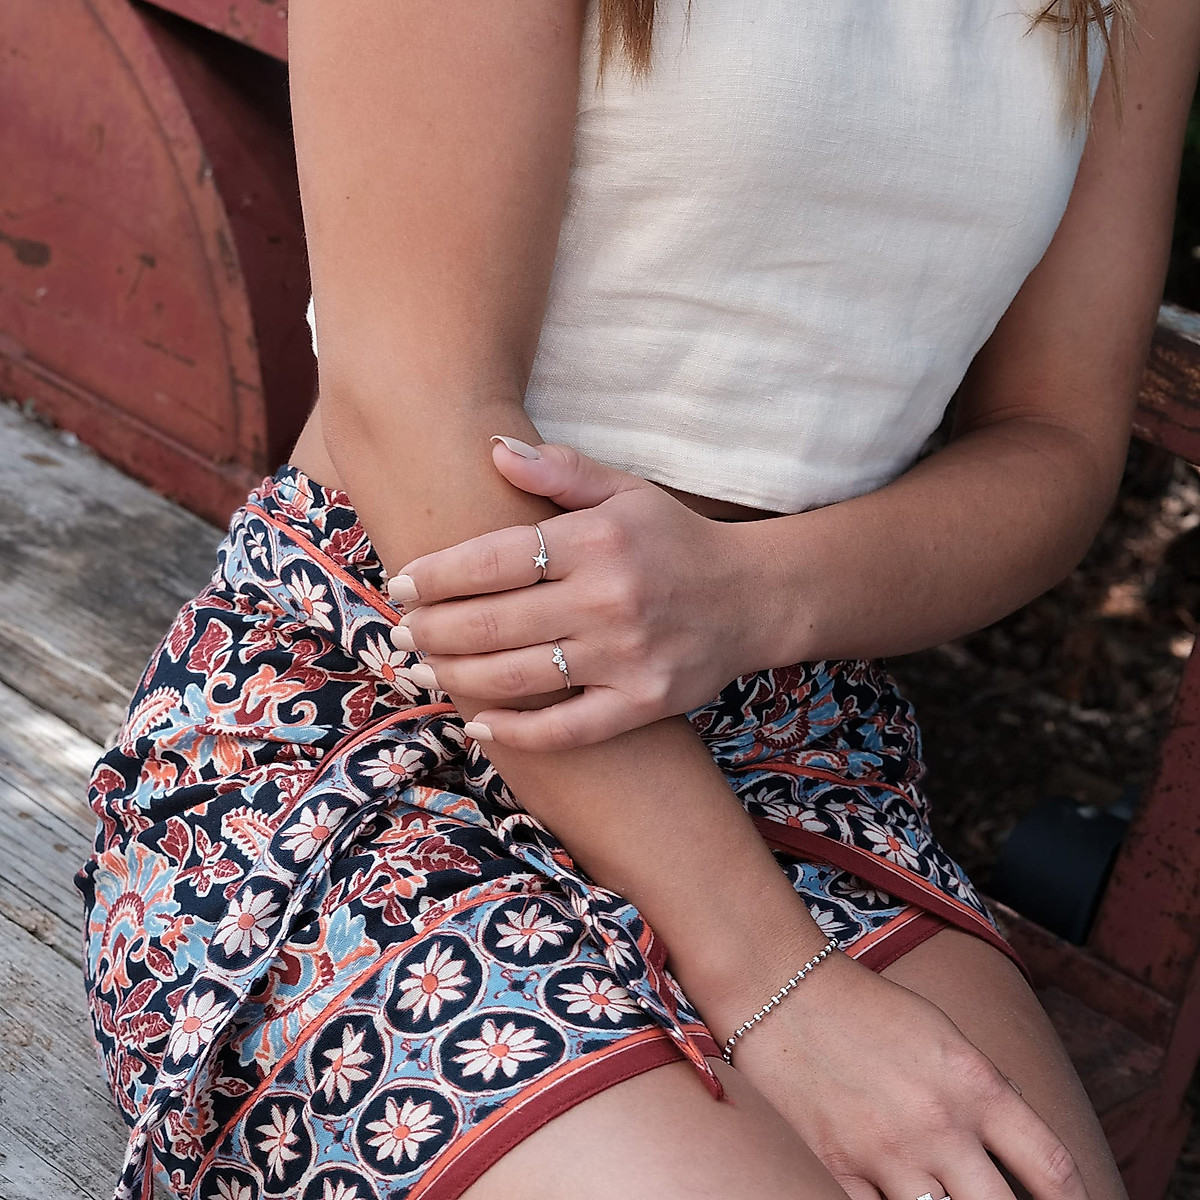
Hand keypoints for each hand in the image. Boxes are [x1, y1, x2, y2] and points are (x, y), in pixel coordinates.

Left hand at [387, 437, 751, 750]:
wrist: (754, 597)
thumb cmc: (675, 540)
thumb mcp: (626, 490)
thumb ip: (560, 470)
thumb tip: (494, 448)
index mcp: (598, 540)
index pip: (495, 559)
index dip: (437, 574)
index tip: (403, 582)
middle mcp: (609, 598)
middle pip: (493, 621)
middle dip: (433, 628)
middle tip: (402, 631)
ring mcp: (626, 656)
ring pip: (516, 675)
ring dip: (456, 675)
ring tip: (424, 668)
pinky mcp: (642, 702)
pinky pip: (565, 729)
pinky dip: (515, 732)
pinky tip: (478, 724)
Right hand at [729, 952, 1088, 1199]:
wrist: (781, 988)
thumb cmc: (866, 1008)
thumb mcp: (943, 1037)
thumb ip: (985, 1096)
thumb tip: (1022, 1159)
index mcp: (975, 1085)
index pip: (1052, 1169)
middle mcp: (938, 1124)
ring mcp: (885, 1152)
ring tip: (937, 1195)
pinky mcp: (835, 1168)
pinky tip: (893, 1194)